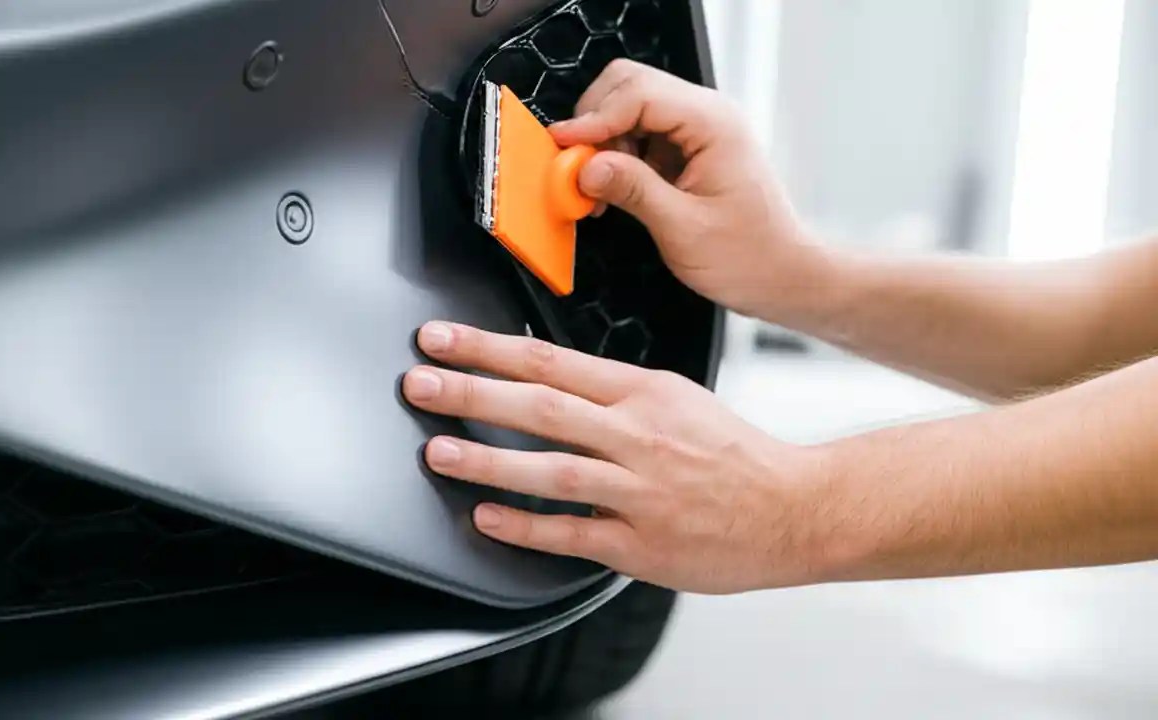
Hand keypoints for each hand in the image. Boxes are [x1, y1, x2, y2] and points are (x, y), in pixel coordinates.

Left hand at [402, 321, 834, 593]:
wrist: (795, 508)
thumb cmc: (733, 452)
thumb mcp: (675, 396)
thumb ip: (611, 390)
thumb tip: (544, 376)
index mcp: (642, 393)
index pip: (550, 359)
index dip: (488, 348)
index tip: (441, 339)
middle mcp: (637, 436)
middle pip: (541, 406)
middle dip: (472, 392)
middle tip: (419, 384)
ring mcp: (638, 491)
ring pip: (550, 470)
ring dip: (488, 460)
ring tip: (439, 452)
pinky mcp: (641, 544)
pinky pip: (572, 534)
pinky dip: (525, 527)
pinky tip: (487, 518)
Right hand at [550, 60, 827, 319]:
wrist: (782, 275)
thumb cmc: (749, 256)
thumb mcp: (683, 229)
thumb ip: (633, 191)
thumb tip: (587, 168)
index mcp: (713, 124)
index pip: (639, 93)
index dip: (594, 117)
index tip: (563, 145)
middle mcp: (706, 116)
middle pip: (630, 86)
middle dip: (595, 122)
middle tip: (577, 167)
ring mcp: (696, 130)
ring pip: (628, 108)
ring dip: (603, 143)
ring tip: (596, 189)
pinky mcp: (686, 148)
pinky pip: (637, 134)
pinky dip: (615, 157)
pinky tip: (612, 191)